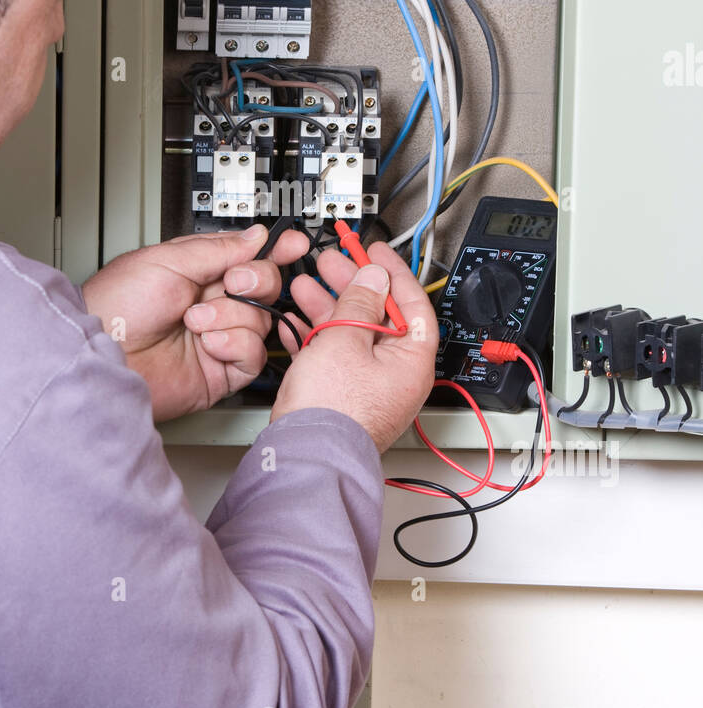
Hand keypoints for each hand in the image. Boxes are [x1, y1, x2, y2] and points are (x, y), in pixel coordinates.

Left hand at [81, 224, 309, 422]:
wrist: (102, 354)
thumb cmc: (118, 306)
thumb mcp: (168, 260)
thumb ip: (219, 249)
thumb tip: (256, 236)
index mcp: (199, 272)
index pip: (248, 257)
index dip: (274, 249)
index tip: (293, 244)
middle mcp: (212, 303)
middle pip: (265, 286)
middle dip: (255, 279)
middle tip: (232, 282)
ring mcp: (219, 336)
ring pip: (262, 319)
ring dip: (230, 315)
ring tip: (195, 321)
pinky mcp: (222, 370)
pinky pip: (253, 353)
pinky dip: (234, 344)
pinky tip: (208, 344)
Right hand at [270, 241, 438, 452]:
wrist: (305, 455)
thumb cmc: (334, 409)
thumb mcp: (346, 338)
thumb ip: (360, 301)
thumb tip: (374, 277)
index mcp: (412, 360)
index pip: (412, 304)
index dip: (392, 273)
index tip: (375, 252)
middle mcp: (395, 375)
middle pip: (378, 317)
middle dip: (352, 286)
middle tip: (333, 262)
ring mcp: (368, 387)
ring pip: (351, 335)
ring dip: (327, 307)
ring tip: (304, 286)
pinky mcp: (341, 396)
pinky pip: (332, 357)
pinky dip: (315, 336)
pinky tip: (295, 322)